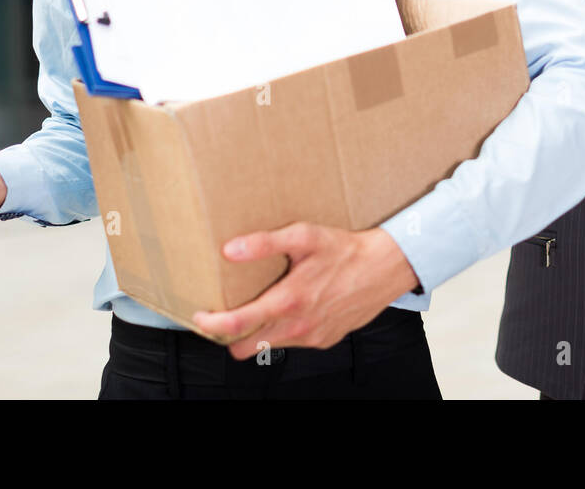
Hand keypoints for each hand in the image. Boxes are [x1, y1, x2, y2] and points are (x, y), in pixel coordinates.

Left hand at [192, 223, 418, 357]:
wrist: (385, 268)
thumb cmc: (344, 249)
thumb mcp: (304, 236)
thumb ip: (265, 243)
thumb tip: (230, 250)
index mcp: (288, 301)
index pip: (236, 326)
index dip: (210, 325)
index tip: (200, 317)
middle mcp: (298, 326)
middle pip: (245, 348)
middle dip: (229, 336)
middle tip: (224, 315)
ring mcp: (312, 337)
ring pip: (269, 346)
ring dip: (258, 333)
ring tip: (258, 307)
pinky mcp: (324, 340)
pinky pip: (293, 342)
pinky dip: (284, 330)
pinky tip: (291, 308)